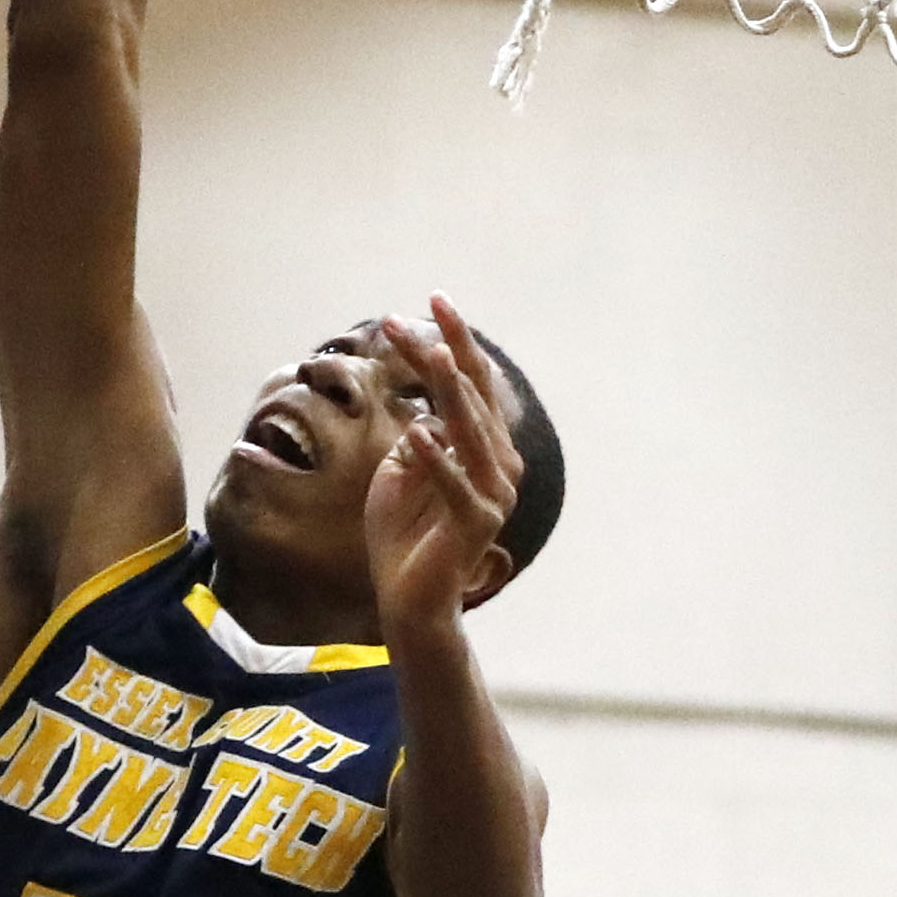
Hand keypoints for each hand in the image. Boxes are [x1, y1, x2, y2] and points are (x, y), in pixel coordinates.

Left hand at [363, 297, 522, 641]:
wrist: (408, 598)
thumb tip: (420, 415)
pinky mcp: (476, 523)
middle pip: (470, 395)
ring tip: (431, 355)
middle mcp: (497, 464)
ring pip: (472, 432)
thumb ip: (415, 440)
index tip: (434, 299)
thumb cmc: (402, 534)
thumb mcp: (398, 473)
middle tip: (421, 310)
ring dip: (452, 392)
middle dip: (445, 349)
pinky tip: (417, 432)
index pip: (467, 383)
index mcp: (481, 447)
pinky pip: (455, 484)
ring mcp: (492, 494)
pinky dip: (436, 459)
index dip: (452, 340)